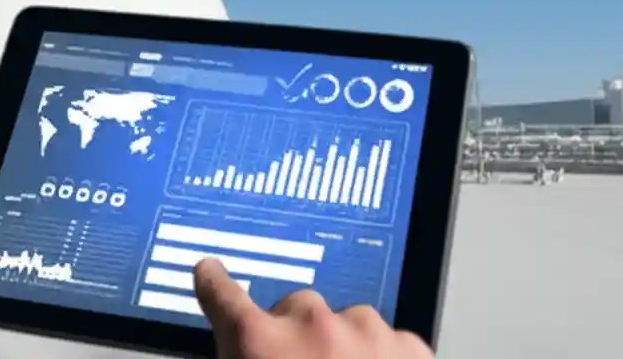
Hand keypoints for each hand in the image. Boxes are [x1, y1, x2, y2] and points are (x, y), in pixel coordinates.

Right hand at [193, 259, 433, 358]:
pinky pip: (388, 343)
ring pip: (346, 325)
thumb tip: (250, 357)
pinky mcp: (411, 347)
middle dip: (294, 339)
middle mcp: (312, 326)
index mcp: (260, 344)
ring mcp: (367, 332)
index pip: (223, 299)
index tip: (211, 271)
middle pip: (294, 310)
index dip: (214, 284)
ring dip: (342, 351)